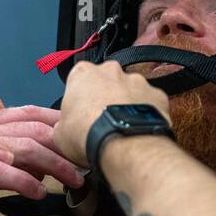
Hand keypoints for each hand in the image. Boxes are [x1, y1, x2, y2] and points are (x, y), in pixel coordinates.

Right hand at [0, 105, 82, 215]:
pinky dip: (25, 182)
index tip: (83, 134)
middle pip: (35, 130)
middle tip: (90, 162)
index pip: (29, 114)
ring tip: (75, 181)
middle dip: (67, 145)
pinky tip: (40, 193)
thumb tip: (35, 166)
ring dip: (55, 166)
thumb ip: (2, 158)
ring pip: (26, 150)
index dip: (58, 121)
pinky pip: (2, 173)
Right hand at [54, 61, 171, 167]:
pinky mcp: (157, 94)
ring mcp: (136, 80)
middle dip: (105, 97)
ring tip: (122, 128)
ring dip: (126, 104)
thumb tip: (65, 129)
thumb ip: (62, 124)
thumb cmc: (89, 134)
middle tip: (101, 122)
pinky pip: (150, 102)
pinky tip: (139, 129)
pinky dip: (146, 113)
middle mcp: (111, 71)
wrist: (123, 144)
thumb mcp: (59, 134)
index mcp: (82, 73)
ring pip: (130, 90)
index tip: (80, 113)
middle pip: (106, 81)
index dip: (79, 98)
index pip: (78, 79)